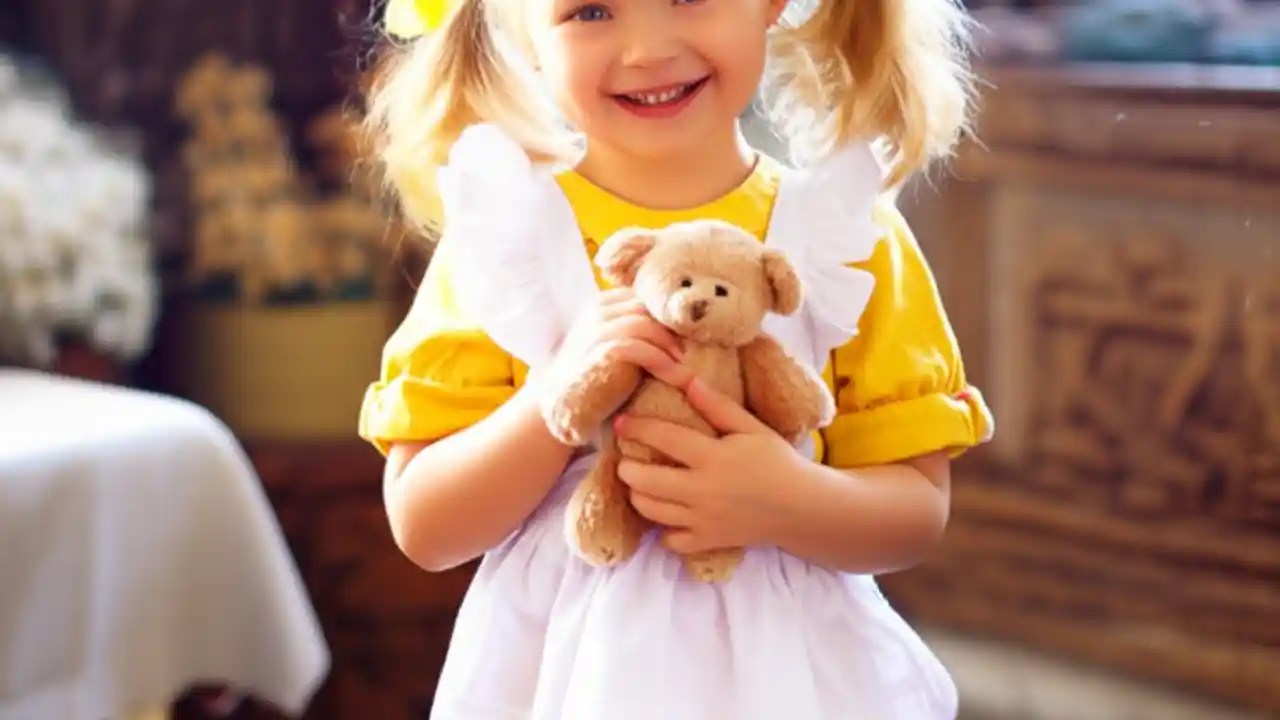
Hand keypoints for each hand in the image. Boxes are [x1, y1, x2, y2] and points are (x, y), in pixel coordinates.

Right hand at [551, 288, 685, 381]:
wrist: (563, 405)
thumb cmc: (597, 377)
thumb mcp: (617, 344)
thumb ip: (639, 330)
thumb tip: (684, 327)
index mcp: (603, 304)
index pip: (646, 296)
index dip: (669, 314)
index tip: (692, 333)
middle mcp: (598, 311)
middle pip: (648, 306)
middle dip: (674, 327)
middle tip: (696, 348)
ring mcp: (596, 330)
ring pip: (645, 323)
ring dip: (671, 344)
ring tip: (686, 364)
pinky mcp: (599, 353)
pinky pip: (639, 348)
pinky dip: (662, 362)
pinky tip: (677, 377)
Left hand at [614, 378, 808, 554]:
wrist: (801, 507)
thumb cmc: (776, 461)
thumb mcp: (751, 428)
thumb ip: (718, 407)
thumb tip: (687, 381)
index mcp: (713, 457)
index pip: (664, 438)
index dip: (637, 428)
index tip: (621, 423)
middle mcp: (703, 490)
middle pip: (646, 481)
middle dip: (628, 469)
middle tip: (626, 460)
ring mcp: (703, 520)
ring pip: (652, 511)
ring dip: (638, 496)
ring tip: (640, 484)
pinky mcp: (708, 541)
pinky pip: (671, 541)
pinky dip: (663, 530)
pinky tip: (667, 515)